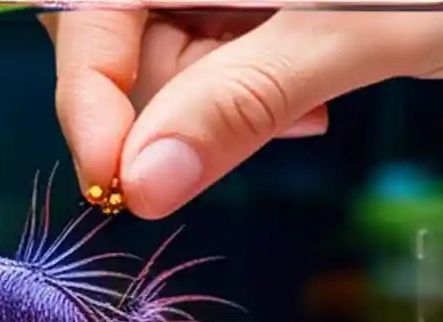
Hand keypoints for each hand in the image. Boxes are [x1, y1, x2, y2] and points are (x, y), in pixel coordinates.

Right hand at [42, 7, 442, 217]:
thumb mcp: (354, 31)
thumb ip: (241, 101)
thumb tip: (144, 183)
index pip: (90, 11)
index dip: (88, 94)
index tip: (113, 178)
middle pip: (116, 37)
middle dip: (163, 106)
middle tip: (226, 145)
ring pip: (161, 58)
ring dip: (210, 112)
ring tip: (299, 116)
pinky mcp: (253, 7)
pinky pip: (208, 61)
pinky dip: (242, 100)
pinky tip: (302, 104)